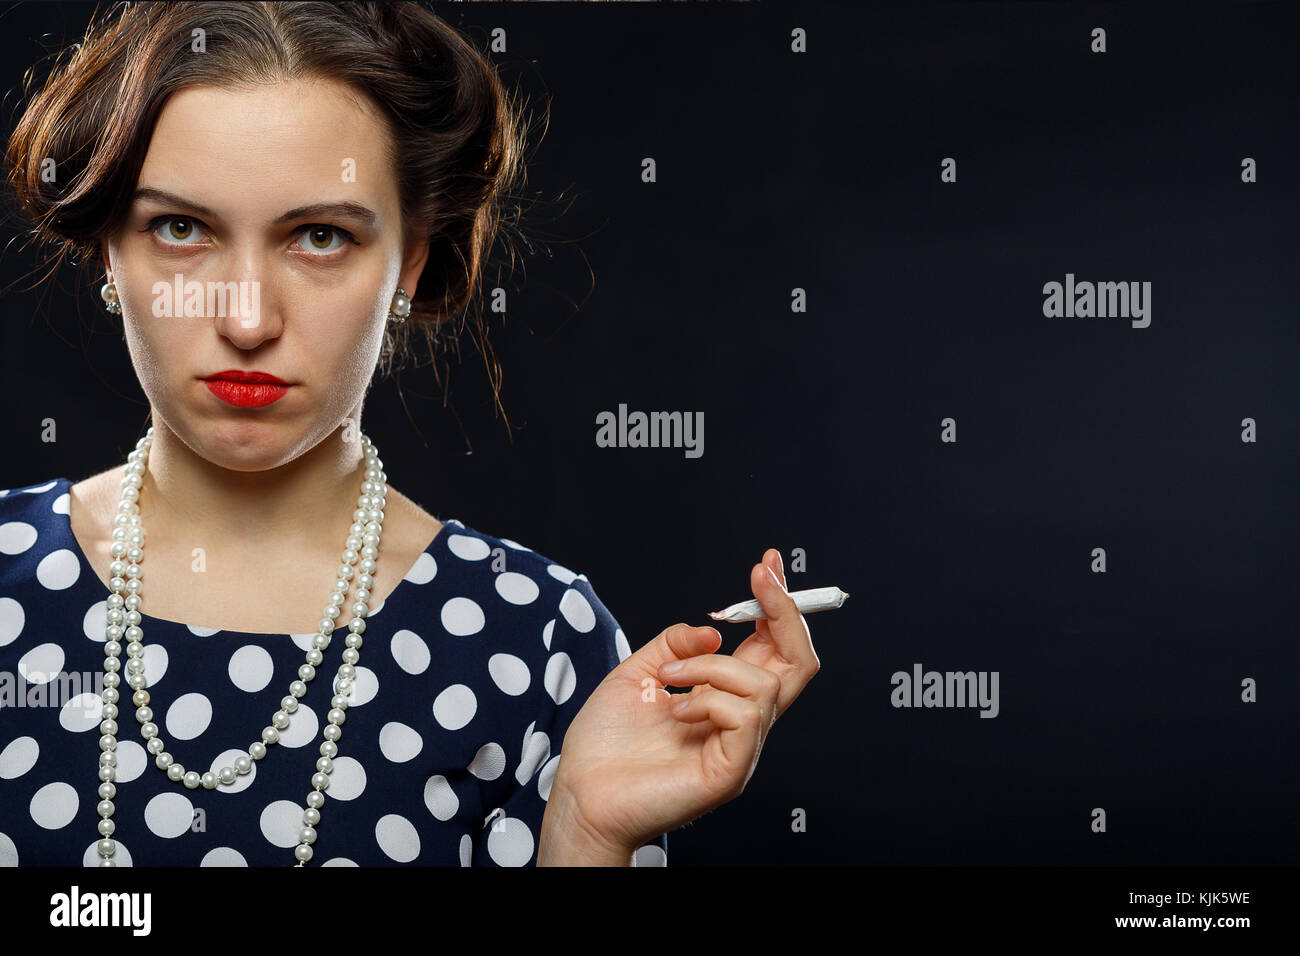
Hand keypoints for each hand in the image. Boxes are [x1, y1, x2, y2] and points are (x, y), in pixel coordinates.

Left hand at [540, 548, 819, 857]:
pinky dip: (708, 700)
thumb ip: (675, 644)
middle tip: (762, 575)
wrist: (579, 793)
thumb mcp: (637, 673)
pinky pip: (746, 717)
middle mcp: (741, 722)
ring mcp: (740, 748)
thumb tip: (714, 628)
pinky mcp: (731, 771)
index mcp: (723, 698)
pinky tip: (676, 713)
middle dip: (784, 611)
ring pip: (763, 683)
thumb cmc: (605, 744)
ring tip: (669, 681)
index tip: (768, 563)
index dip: (777, 604)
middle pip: (799, 663)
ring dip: (711, 667)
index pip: (773, 648)